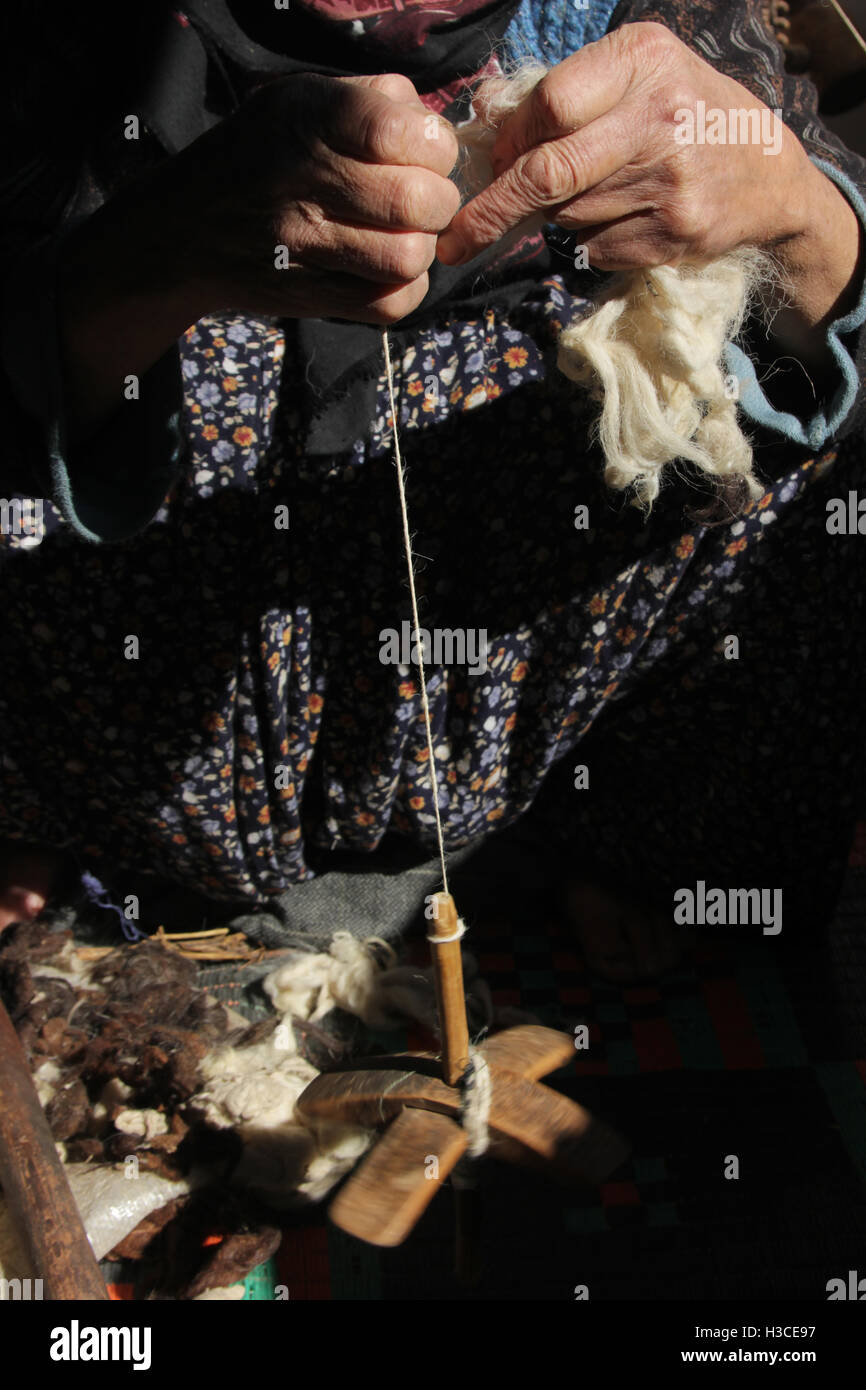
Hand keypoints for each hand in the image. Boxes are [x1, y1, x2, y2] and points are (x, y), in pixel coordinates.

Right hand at [58, 72, 460, 431]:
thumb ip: (372, 100)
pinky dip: (406, 289)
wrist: (186, 227)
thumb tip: (434, 128)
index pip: (403, 133)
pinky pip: (388, 304)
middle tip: (426, 200)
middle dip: (439, 200)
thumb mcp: (302, 100)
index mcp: (309, 119)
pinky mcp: (309, 297)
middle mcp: (304, 181)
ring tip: (406, 235)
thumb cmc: (262, 155)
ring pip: (408, 257)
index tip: (429, 153)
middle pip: (416, 201)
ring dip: (422, 247)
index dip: (437, 147)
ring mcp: (304, 246)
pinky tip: (390, 269)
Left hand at [437, 22, 861, 343]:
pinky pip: (596, 248)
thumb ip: (565, 91)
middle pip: (547, 172)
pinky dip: (593, 241)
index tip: (490, 159)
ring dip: (559, 216)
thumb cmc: (684, 115)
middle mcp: (659, 116)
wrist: (767, 175)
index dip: (509, 139)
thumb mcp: (637, 75)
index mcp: (643, 60)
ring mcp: (669, 181)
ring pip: (568, 215)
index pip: (548, 103)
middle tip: (455, 239)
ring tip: (600, 192)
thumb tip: (484, 119)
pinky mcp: (674, 234)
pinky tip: (627, 217)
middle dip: (491, 210)